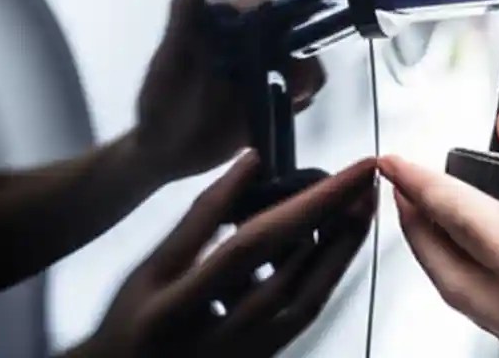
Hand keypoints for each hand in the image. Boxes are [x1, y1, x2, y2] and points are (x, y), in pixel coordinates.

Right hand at [73, 152, 375, 357]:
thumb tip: (252, 160)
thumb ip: (203, 214)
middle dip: (338, 225)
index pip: (254, 244)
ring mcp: (246, 354)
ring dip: (339, 251)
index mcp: (179, 305)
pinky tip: (333, 245)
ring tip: (358, 207)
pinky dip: (322, 276)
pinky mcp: (264, 357)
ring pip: (308, 301)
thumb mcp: (152, 265)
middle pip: (295, 278)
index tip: (349, 171)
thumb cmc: (132, 320)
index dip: (307, 204)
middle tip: (366, 183)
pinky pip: (302, 314)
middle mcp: (220, 339)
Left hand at [134, 0, 325, 180]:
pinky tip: (292, 109)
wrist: (165, 155)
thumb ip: (184, 17)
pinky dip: (301, 97)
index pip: (262, 8)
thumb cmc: (160, 102)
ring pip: (300, 62)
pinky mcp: (269, 99)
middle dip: (300, 53)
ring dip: (305, 75)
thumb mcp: (171, 60)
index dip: (279, 19)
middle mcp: (245, 43)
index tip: (285, 40)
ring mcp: (259, 72)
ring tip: (297, 96)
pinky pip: (298, 92)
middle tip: (296, 79)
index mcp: (222, 24)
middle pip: (289, 35)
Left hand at [381, 105, 498, 357]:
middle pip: (454, 281)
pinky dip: (487, 289)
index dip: (424, 187)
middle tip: (403, 185)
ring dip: (448, 261)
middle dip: (419, 229)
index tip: (395, 160)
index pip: (470, 228)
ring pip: (477, 311)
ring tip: (439, 213)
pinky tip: (497, 260)